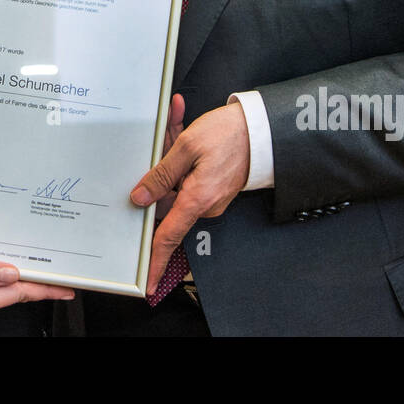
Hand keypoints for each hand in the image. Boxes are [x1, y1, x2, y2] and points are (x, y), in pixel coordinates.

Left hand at [130, 101, 250, 295]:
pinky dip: (182, 153)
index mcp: (197, 199)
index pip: (168, 236)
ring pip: (177, 181)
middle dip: (159, 169)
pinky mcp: (215, 186)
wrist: (263, 128)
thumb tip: (141, 197)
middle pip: (167, 198)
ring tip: (174, 121)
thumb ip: (161, 174)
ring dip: (171, 154)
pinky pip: (189, 174)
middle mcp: (205, 204)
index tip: (147, 281)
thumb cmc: (229, 134)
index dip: (156, 260)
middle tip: (161, 137)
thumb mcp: (187, 146)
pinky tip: (181, 123)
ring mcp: (211, 196)